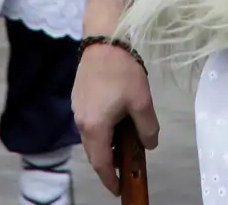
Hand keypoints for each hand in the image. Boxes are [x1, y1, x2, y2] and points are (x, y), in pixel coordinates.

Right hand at [73, 44, 159, 193]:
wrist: (103, 38)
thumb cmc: (122, 70)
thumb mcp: (142, 101)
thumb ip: (147, 128)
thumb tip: (150, 144)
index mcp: (95, 127)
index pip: (101, 164)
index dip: (110, 179)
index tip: (119, 188)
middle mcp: (81, 122)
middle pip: (94, 152)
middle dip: (108, 163)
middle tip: (125, 165)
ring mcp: (77, 108)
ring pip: (90, 137)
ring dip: (105, 144)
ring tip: (124, 139)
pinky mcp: (78, 97)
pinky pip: (88, 123)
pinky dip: (100, 129)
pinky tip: (115, 118)